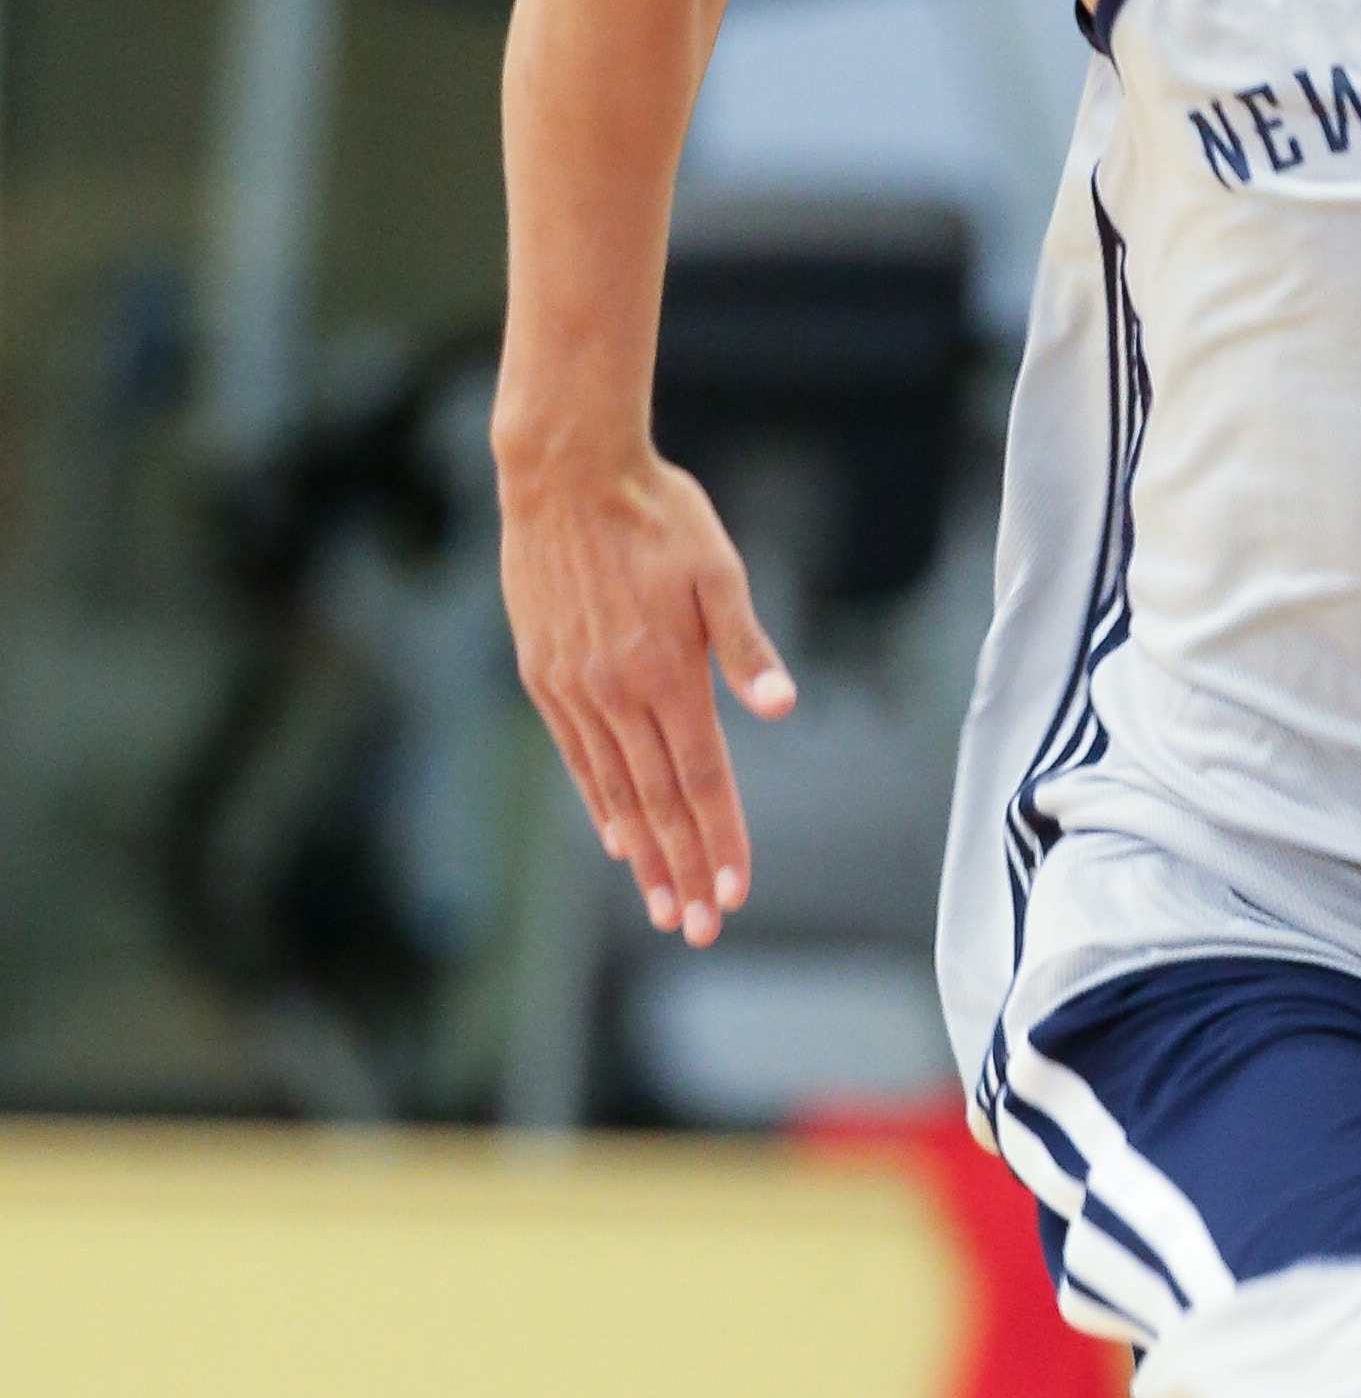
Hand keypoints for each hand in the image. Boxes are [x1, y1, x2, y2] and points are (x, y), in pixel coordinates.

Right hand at [496, 442, 794, 945]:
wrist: (564, 470)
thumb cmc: (655, 512)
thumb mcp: (716, 569)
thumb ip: (746, 646)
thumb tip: (781, 706)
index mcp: (667, 673)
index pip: (702, 779)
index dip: (720, 839)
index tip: (734, 891)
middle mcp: (617, 693)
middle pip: (658, 803)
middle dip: (683, 870)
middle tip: (698, 927)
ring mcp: (574, 687)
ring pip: (614, 790)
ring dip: (641, 853)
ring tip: (660, 903)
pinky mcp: (543, 673)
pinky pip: (576, 756)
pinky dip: (598, 802)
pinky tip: (615, 837)